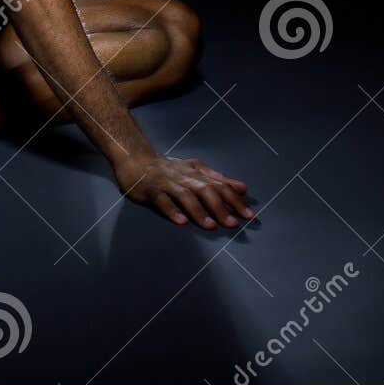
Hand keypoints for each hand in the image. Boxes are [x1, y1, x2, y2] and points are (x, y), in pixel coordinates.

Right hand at [115, 154, 254, 228]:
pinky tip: (181, 222)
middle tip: (232, 224)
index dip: (235, 199)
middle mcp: (183, 176)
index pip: (219, 185)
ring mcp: (166, 183)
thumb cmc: (167, 168)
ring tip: (210, 226)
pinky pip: (162, 200)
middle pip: (205, 190)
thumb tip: (243, 188)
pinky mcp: (150, 190)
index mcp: (196, 172)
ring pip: (184, 195)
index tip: (249, 215)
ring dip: (198, 211)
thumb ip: (218, 178)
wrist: (134, 158)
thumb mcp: (194, 169)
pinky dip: (172, 210)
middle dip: (220, 207)